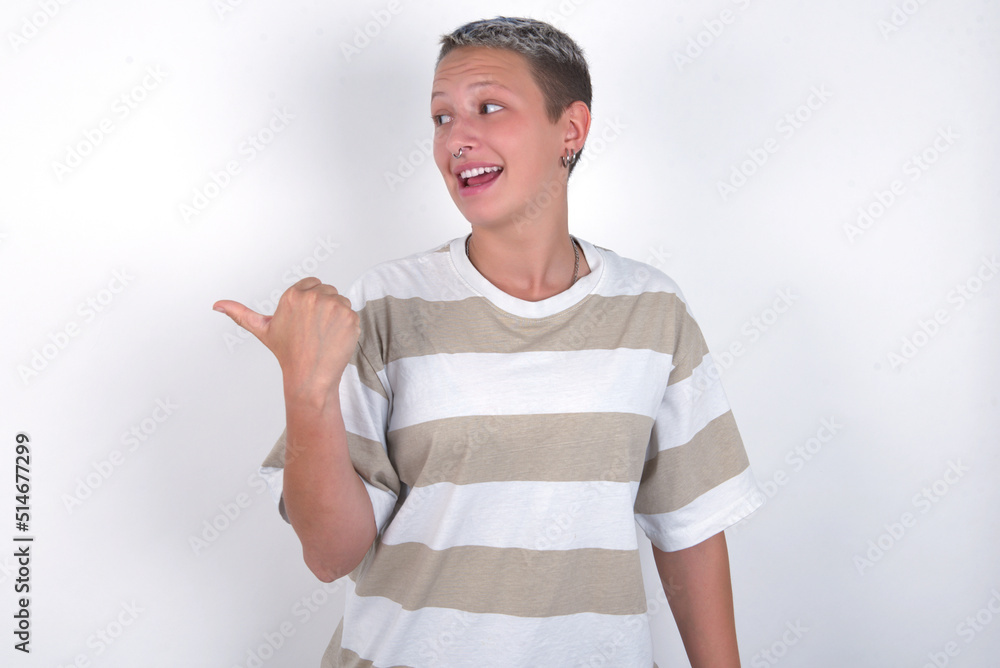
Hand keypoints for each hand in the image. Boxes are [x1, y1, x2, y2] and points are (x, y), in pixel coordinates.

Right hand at [213, 277, 360, 396]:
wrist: (310, 378)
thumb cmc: (288, 354)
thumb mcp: (263, 330)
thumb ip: (241, 314)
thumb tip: (216, 305)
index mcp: (293, 295)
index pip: (312, 284)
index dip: (311, 302)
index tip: (305, 320)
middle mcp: (314, 297)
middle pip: (328, 291)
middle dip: (324, 307)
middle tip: (314, 331)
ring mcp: (334, 306)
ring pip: (341, 301)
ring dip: (337, 316)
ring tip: (323, 335)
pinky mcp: (350, 317)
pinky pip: (353, 313)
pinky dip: (348, 326)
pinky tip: (335, 339)